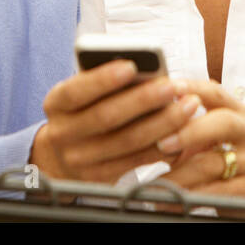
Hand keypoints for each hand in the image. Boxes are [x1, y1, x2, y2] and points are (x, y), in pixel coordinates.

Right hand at [29, 61, 201, 184]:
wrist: (62, 156)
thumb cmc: (84, 110)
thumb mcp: (82, 93)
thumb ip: (105, 80)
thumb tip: (145, 68)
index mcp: (56, 103)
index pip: (76, 91)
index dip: (103, 79)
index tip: (131, 66)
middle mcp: (62, 133)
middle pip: (107, 117)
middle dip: (144, 100)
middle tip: (174, 86)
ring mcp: (80, 160)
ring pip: (127, 141)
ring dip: (163, 123)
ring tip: (188, 106)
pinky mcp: (100, 179)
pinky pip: (137, 162)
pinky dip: (162, 147)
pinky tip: (182, 132)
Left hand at [156, 79, 244, 200]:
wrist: (234, 192)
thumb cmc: (207, 156)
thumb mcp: (195, 137)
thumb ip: (176, 122)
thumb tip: (142, 106)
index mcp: (234, 111)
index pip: (215, 92)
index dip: (193, 87)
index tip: (169, 88)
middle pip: (224, 122)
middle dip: (190, 131)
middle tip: (161, 143)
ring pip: (214, 163)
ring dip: (180, 174)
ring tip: (156, 182)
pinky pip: (217, 191)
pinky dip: (190, 196)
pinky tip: (171, 202)